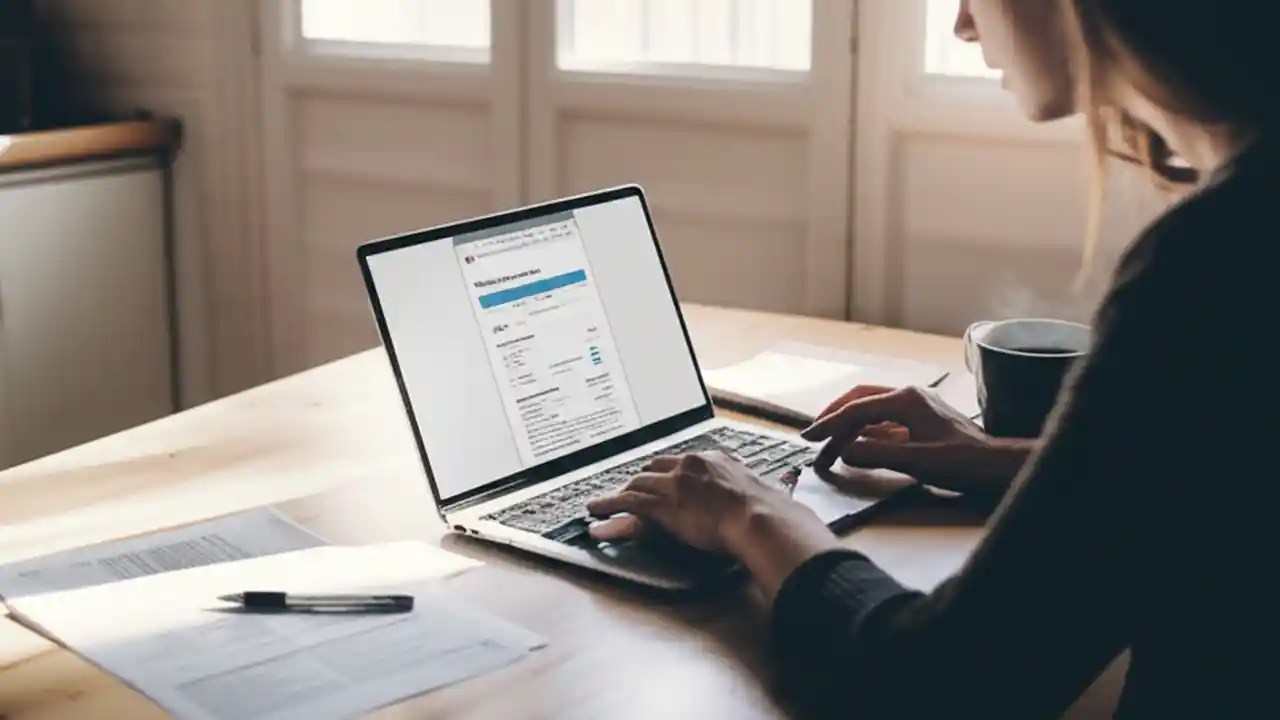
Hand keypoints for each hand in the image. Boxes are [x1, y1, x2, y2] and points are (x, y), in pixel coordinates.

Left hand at [586, 452, 841, 598]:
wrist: (760, 518)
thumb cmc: (770, 514)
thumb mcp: (761, 496)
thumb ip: (760, 494)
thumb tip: (780, 505)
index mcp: (715, 461)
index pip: (682, 463)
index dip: (667, 474)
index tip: (661, 480)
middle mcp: (691, 465)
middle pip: (655, 470)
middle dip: (639, 481)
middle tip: (628, 491)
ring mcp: (674, 482)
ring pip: (637, 486)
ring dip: (617, 496)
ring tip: (601, 504)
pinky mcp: (661, 503)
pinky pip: (627, 503)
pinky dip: (608, 507)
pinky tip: (595, 513)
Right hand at [801, 385, 1033, 494]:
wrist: (996, 466)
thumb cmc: (962, 462)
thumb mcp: (915, 461)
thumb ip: (875, 455)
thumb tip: (844, 452)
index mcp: (906, 399)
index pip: (856, 408)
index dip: (830, 424)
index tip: (809, 438)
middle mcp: (909, 396)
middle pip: (860, 400)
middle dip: (834, 418)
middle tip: (813, 437)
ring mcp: (916, 407)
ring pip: (871, 411)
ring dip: (848, 427)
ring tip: (829, 448)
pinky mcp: (921, 421)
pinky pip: (884, 422)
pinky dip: (865, 433)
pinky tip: (856, 448)